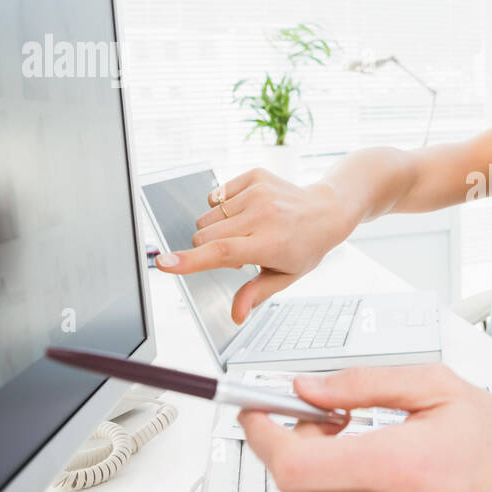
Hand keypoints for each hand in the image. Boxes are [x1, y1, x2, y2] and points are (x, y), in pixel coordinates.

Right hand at [154, 168, 355, 323]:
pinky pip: (216, 195)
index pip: (222, 252)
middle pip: (204, 235)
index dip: (189, 260)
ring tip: (246, 232)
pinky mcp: (255, 176)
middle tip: (240, 251)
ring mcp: (258, 192)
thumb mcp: (285, 276)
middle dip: (208, 248)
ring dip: (217, 228)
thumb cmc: (305, 247)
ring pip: (206, 216)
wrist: (327, 210)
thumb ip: (256, 293)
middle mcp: (263, 215)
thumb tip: (236, 315)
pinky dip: (224, 208)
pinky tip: (248, 213)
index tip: (163, 263)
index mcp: (270, 244)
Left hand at [239, 364, 491, 491]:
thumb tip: (307, 390)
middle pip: (297, 491)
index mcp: (402, 465)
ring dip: (320, 488)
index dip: (265, 436)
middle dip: (298, 451)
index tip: (258, 415)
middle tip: (327, 427)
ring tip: (363, 463)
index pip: (296, 463)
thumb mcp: (435, 388)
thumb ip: (361, 383)